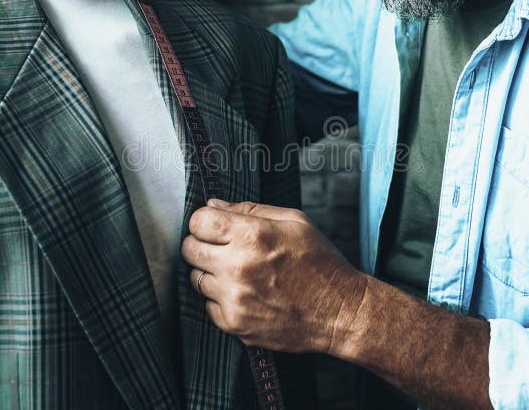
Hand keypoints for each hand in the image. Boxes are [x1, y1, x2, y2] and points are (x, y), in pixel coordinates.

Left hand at [182, 199, 367, 353]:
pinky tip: (245, 294)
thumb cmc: (320, 264)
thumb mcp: (294, 221)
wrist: (339, 312)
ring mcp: (233, 298)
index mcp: (252, 236)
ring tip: (239, 273)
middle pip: (189, 249)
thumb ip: (249, 210)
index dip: (205, 221)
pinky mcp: (233, 323)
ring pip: (195, 278)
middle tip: (224, 249)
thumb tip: (214, 205)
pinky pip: (207, 305)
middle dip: (203, 244)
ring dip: (211, 273)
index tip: (215, 226)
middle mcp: (237, 267)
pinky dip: (221, 299)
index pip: (198, 221)